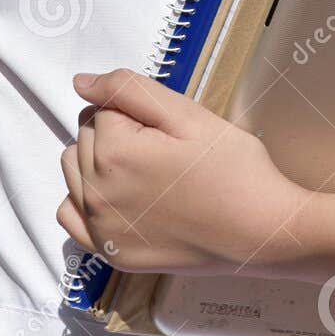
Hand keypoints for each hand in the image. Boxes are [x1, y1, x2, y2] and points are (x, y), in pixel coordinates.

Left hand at [56, 67, 311, 277]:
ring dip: (99, 162)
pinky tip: (120, 197)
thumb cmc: (234, 170)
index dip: (137, 112)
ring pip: (75, 171)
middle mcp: (97, 194)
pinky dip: (87, 200)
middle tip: (164, 149)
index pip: (102, 108)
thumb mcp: (188, 115)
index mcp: (114, 153)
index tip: (170, 131)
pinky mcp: (112, 253)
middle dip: (116, 133)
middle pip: (86, 138)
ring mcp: (102, 229)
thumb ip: (128, 90)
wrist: (262, 233)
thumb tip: (81, 82)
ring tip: (146, 170)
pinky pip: (72, 216)